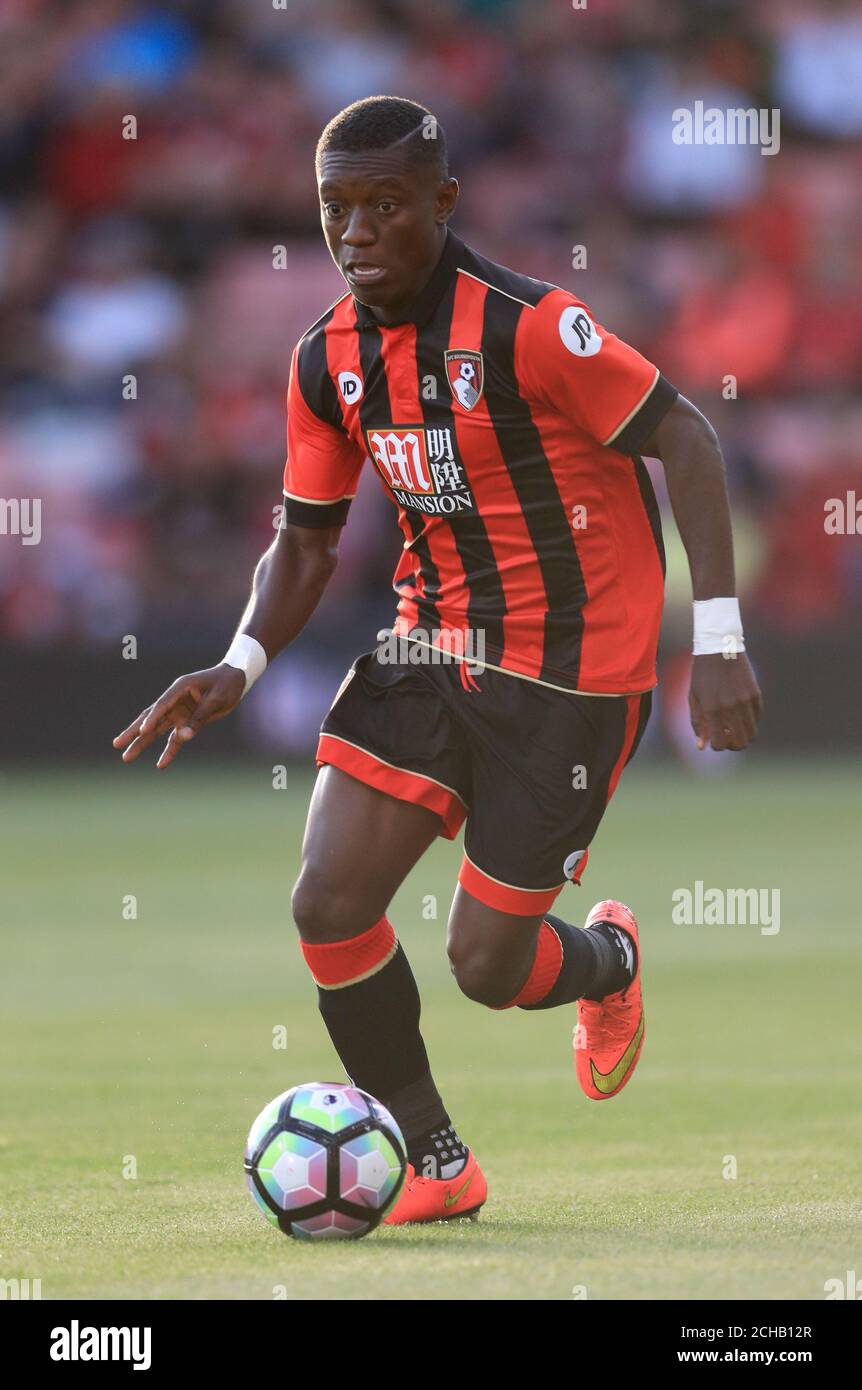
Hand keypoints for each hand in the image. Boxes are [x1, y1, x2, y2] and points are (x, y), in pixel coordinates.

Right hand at [112, 664, 246, 768]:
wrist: (235, 679)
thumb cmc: (226, 684)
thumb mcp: (216, 700)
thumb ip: (199, 718)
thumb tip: (184, 737)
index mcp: (179, 688)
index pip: (162, 705)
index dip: (152, 718)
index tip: (142, 730)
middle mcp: (174, 700)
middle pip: (150, 718)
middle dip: (134, 732)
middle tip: (117, 744)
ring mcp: (178, 712)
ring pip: (157, 730)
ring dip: (142, 743)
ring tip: (126, 757)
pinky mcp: (186, 721)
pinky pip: (175, 739)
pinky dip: (169, 751)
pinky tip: (160, 765)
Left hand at [689, 652, 761, 752]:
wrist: (720, 648)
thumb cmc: (702, 674)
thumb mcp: (694, 698)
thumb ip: (698, 723)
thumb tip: (702, 747)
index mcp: (712, 709)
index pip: (720, 743)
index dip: (717, 746)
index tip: (715, 740)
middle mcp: (731, 707)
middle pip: (741, 742)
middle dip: (733, 745)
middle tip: (727, 737)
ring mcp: (746, 701)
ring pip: (752, 732)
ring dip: (743, 735)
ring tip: (734, 727)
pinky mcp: (756, 695)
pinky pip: (757, 718)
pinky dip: (750, 721)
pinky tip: (740, 713)